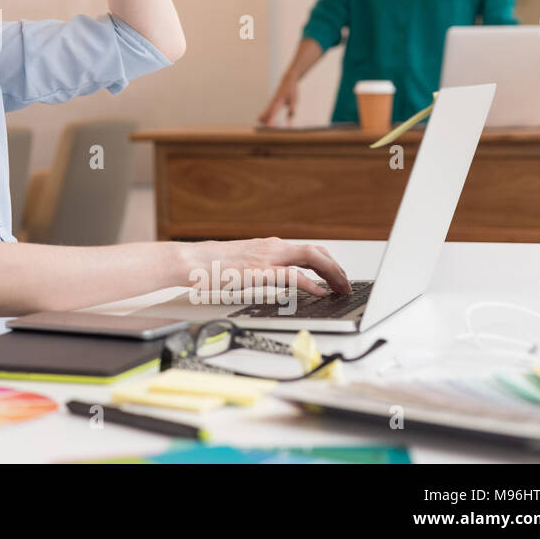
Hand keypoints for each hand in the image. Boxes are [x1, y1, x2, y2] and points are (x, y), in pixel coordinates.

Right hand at [185, 238, 350, 296]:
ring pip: (311, 257)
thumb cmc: (213, 265)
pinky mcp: (261, 270)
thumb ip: (262, 268)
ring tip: (341, 288)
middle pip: (316, 252)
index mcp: (269, 246)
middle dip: (336, 269)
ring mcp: (267, 257)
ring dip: (331, 273)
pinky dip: (310, 283)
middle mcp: (272, 247)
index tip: (337, 278)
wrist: (193, 261)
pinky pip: (293, 275)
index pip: (308, 251)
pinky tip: (319, 292)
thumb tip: (275, 280)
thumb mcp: (243, 264)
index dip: (328, 264)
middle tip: (346, 285)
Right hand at [258, 79, 297, 125]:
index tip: (270, 128)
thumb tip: (290, 123)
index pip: (272, 114)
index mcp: (278, 102)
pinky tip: (267, 123)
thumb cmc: (291, 90)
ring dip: (264, 121)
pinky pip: (266, 112)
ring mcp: (270, 104)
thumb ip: (292, 111)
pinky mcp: (271, 104)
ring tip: (268, 129)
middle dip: (264, 123)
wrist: (288, 80)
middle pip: (264, 115)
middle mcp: (272, 103)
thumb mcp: (294, 100)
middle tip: (268, 132)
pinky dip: (266, 118)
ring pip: (263, 114)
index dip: (271, 121)